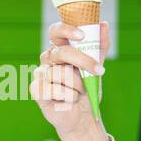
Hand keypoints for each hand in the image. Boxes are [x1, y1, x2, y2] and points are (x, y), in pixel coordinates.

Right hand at [29, 21, 108, 140]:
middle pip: (62, 52)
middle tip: (98, 71)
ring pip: (60, 73)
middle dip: (83, 61)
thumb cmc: (86, 89)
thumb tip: (104, 24)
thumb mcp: (96, 66)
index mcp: (59, 48)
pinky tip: (68, 100)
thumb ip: (99, 46)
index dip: (66, 30)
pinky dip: (67, 96)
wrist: (82, 115)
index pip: (55, 31)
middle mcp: (47, 59)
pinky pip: (54, 88)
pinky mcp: (36, 89)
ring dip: (77, 85)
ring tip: (79, 92)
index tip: (82, 35)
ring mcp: (40, 73)